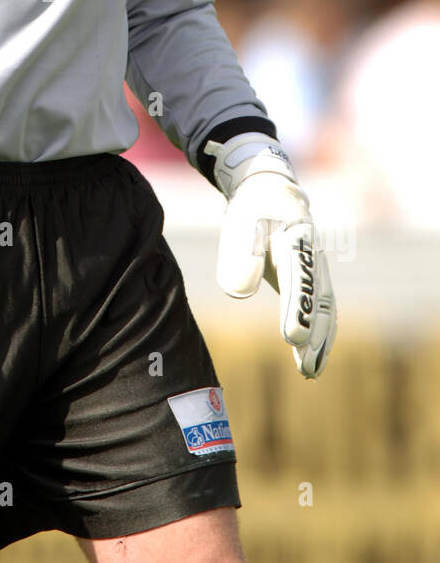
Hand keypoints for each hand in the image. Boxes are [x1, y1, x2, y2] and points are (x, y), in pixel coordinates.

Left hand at [203, 133, 336, 377]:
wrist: (269, 189)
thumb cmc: (251, 209)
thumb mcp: (239, 222)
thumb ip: (239, 255)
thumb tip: (242, 293)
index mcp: (295, 239)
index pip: (298, 279)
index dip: (297, 310)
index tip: (293, 338)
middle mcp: (313, 256)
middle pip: (319, 299)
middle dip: (315, 334)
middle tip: (306, 367)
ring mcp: (317, 267)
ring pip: (325, 308)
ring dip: (320, 340)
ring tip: (310, 373)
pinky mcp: (312, 277)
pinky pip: (321, 308)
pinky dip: (320, 332)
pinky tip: (310, 358)